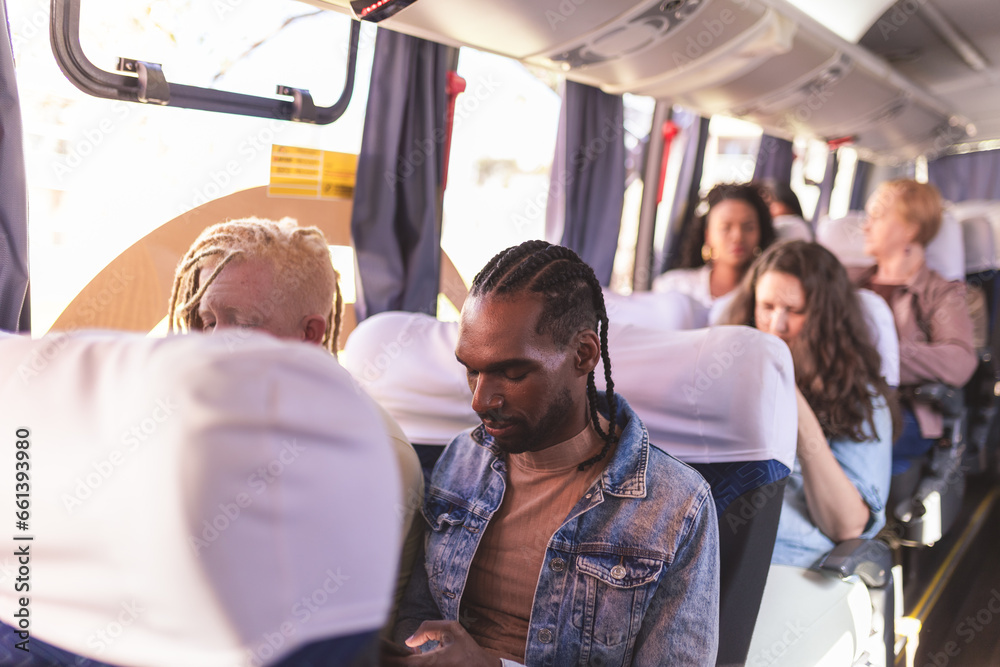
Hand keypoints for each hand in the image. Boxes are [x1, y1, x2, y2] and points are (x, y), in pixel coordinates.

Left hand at [381, 620, 501, 666]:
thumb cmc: (467, 650)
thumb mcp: (452, 630)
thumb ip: (429, 628)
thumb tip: (408, 641)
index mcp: (432, 663)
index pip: (402, 663)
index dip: (388, 655)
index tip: (378, 647)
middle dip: (387, 659)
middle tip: (377, 650)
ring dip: (396, 662)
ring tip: (386, 653)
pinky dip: (406, 664)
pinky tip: (409, 657)